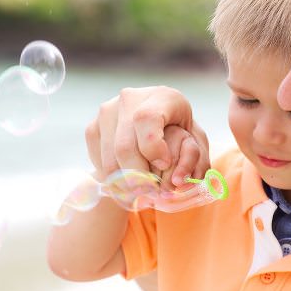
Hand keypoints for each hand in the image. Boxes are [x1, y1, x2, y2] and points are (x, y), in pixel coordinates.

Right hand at [85, 86, 209, 187]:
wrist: (155, 124)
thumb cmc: (180, 135)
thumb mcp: (197, 145)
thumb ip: (196, 162)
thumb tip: (178, 181)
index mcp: (162, 96)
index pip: (147, 119)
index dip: (153, 147)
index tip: (164, 163)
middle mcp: (130, 98)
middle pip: (125, 146)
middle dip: (139, 177)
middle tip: (152, 193)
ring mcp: (108, 112)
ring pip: (110, 158)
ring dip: (126, 184)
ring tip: (141, 194)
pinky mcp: (93, 126)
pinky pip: (98, 161)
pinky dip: (113, 179)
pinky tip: (128, 183)